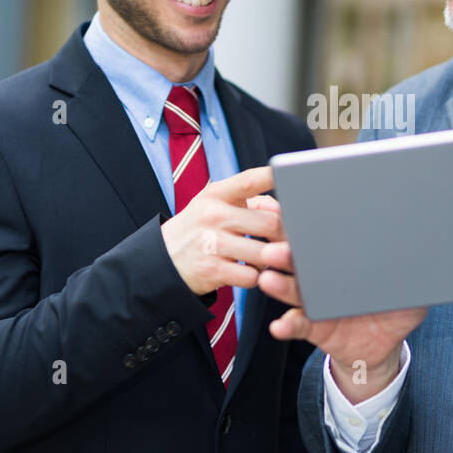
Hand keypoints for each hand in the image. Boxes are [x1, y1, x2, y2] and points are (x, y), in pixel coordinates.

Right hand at [160, 165, 284, 295]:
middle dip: (286, 235)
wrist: (160, 261)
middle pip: (270, 223)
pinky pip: (251, 276)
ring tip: (270, 258)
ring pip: (265, 253)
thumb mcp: (214, 206)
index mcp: (215, 195)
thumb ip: (250, 201)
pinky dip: (256, 277)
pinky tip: (249, 272)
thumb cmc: (198, 229)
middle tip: (291, 241)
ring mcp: (212, 243)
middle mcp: (213, 215)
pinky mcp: (211, 270)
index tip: (290, 176)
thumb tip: (282, 208)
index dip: (272, 176)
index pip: (248, 181)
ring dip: (273, 259)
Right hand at [258, 231, 425, 402]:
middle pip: (299, 259)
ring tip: (270, 279)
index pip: (321, 237)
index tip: (292, 213)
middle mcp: (321, 276)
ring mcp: (313, 302)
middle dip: (286, 250)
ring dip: (280, 285)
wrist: (382, 349)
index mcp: (341, 259)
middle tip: (278, 243)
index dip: (305, 225)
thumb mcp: (411, 289)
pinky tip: (280, 326)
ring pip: (292, 289)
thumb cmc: (394, 310)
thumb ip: (415, 270)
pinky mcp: (312, 328)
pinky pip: (296, 326)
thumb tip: (431, 248)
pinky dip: (287, 326)